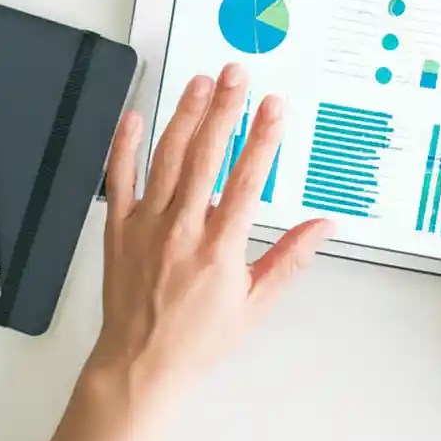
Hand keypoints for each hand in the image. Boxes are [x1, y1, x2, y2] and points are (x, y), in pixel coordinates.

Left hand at [90, 63, 333, 407]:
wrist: (140, 364)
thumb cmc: (196, 339)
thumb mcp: (255, 304)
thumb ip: (289, 259)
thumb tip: (322, 227)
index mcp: (219, 249)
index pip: (246, 181)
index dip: (263, 139)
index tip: (274, 107)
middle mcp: (181, 231)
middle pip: (206, 156)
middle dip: (224, 110)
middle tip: (236, 76)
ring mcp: (146, 226)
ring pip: (166, 158)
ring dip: (183, 115)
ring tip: (199, 83)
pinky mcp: (118, 229)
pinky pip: (119, 179)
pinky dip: (123, 145)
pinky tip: (133, 117)